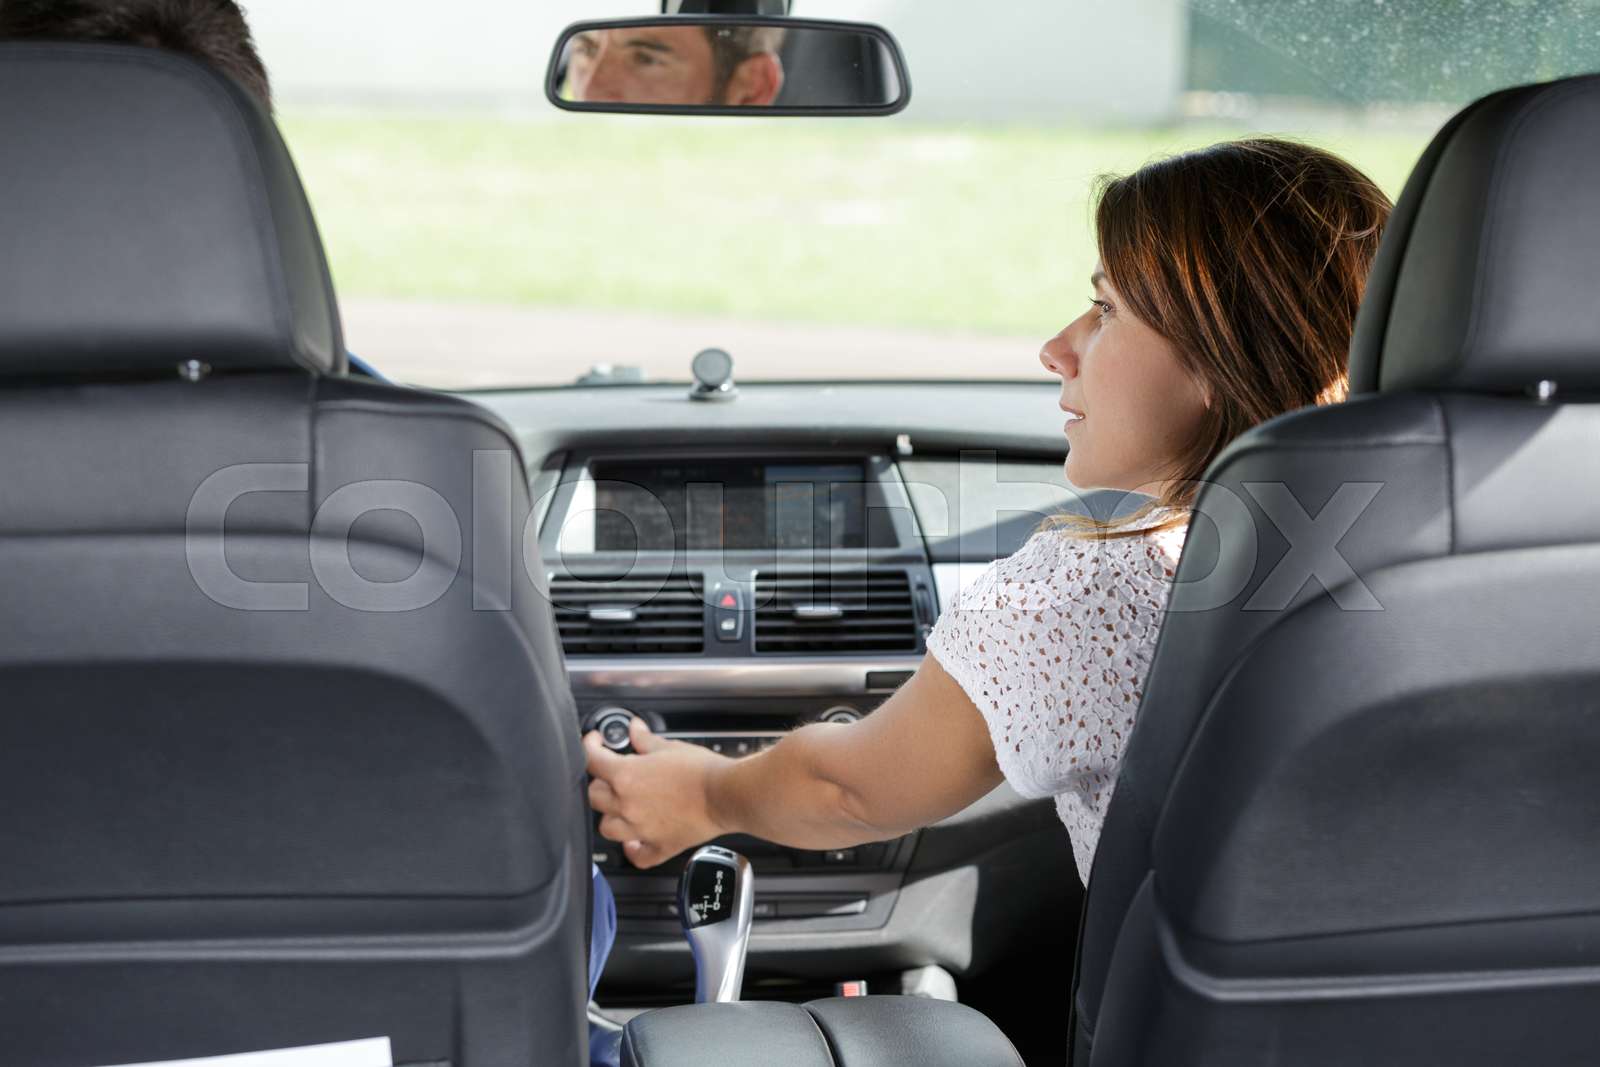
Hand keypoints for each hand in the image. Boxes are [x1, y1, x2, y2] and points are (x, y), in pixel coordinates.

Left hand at [584, 716, 733, 869]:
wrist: (726, 794)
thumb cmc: (702, 771)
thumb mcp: (669, 747)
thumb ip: (645, 740)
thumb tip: (634, 730)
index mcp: (626, 776)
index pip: (592, 760)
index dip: (590, 746)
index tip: (596, 742)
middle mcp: (627, 805)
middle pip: (594, 796)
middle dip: (600, 780)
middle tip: (612, 772)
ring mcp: (641, 828)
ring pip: (607, 827)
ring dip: (610, 814)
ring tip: (621, 806)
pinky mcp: (660, 845)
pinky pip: (637, 856)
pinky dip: (632, 849)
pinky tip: (633, 841)